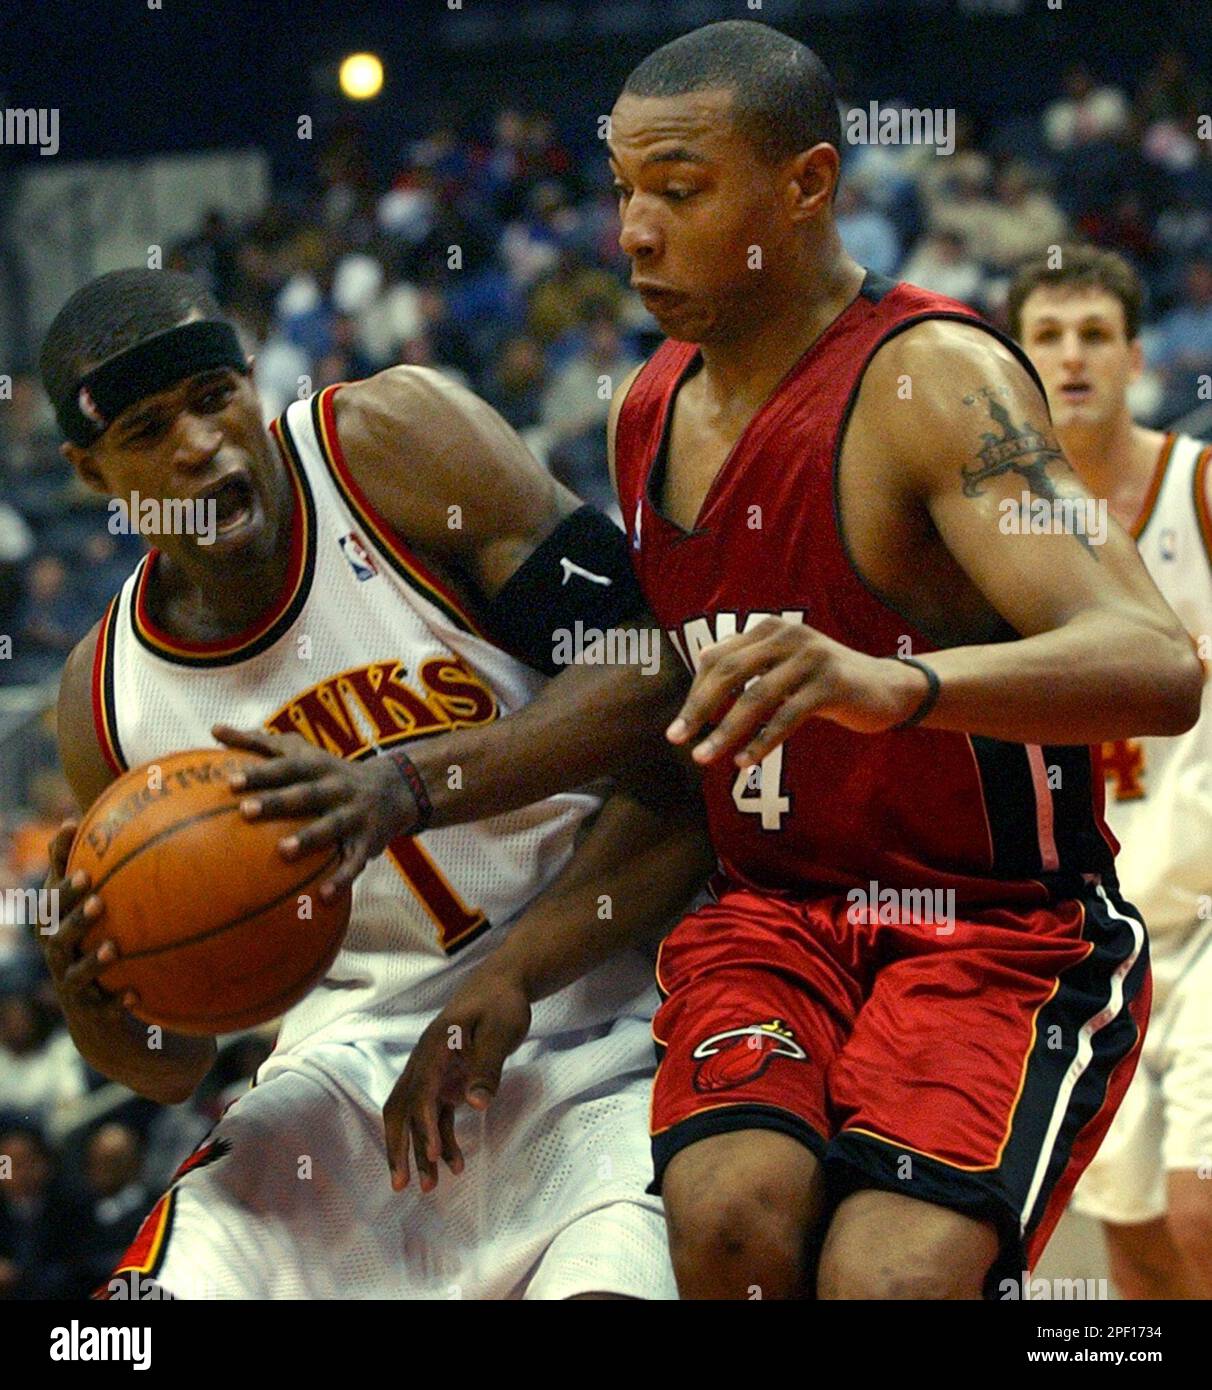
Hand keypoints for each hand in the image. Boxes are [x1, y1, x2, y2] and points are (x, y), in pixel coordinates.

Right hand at [40, 820, 137, 1029]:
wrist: (97, 1015)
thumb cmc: (91, 945)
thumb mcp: (89, 909)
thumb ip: (86, 870)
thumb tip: (78, 818)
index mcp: (56, 924)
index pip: (52, 896)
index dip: (61, 872)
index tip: (80, 850)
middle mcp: (58, 953)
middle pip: (57, 932)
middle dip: (74, 914)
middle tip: (96, 895)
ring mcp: (72, 983)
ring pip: (76, 972)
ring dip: (93, 960)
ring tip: (114, 947)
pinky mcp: (90, 1011)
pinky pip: (102, 1008)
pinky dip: (116, 1002)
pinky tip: (134, 995)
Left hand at [213, 725, 418, 900]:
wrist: (394, 789)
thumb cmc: (328, 772)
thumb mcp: (301, 753)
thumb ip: (259, 743)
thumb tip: (214, 729)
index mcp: (317, 766)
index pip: (285, 767)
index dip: (259, 773)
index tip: (230, 781)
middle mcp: (337, 787)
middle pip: (305, 793)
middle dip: (278, 802)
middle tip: (245, 811)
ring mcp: (354, 814)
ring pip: (331, 826)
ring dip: (309, 837)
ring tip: (283, 851)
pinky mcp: (368, 841)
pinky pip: (354, 862)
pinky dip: (341, 879)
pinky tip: (322, 896)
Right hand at [382, 970, 531, 1193]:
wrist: (500, 987)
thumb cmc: (500, 1005)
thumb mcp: (501, 1030)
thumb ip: (487, 1066)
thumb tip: (475, 1104)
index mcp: (434, 1046)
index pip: (421, 1090)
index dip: (423, 1124)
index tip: (433, 1155)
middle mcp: (425, 1062)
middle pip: (401, 1108)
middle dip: (399, 1146)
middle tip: (400, 1184)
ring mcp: (433, 1073)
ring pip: (415, 1117)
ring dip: (420, 1151)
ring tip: (429, 1187)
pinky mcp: (445, 1082)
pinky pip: (436, 1115)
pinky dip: (441, 1139)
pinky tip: (455, 1163)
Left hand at [665, 618, 929, 765]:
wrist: (885, 688)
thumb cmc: (824, 682)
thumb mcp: (783, 668)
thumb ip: (748, 667)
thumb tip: (701, 669)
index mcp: (769, 629)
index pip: (717, 658)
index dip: (696, 692)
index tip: (682, 725)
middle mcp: (787, 635)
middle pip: (729, 672)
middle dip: (698, 708)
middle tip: (677, 739)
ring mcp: (810, 657)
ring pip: (756, 698)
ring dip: (725, 732)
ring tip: (704, 758)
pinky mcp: (831, 683)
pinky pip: (787, 716)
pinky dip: (762, 741)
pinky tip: (745, 761)